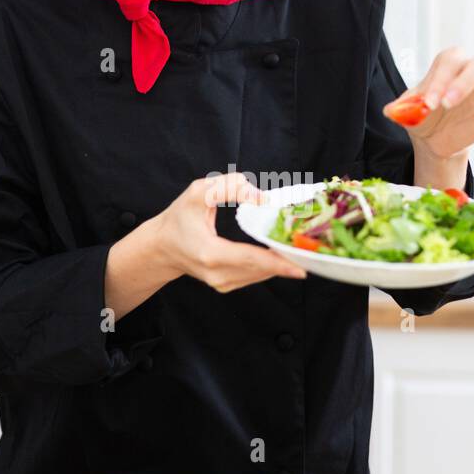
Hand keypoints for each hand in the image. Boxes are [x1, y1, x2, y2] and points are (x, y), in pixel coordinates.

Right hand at [156, 172, 306, 292]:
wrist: (162, 247)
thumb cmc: (179, 219)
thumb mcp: (198, 193)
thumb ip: (229, 187)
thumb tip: (262, 198)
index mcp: (210, 254)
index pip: (250, 259)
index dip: (277, 262)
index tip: (302, 266)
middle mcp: (218, 275)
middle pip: (261, 269)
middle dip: (288, 259)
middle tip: (311, 247)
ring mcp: (223, 284)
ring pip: (262, 274)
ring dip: (281, 262)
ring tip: (300, 247)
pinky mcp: (228, 286)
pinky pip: (256, 275)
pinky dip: (270, 265)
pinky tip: (281, 252)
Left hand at [383, 49, 473, 160]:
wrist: (433, 139)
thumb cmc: (420, 117)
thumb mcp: (406, 115)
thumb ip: (400, 110)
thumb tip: (389, 111)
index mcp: (446, 65)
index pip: (447, 63)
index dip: (438, 80)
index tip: (427, 104)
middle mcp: (470, 71)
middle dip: (462, 83)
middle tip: (447, 105)